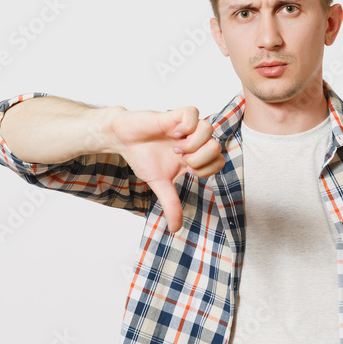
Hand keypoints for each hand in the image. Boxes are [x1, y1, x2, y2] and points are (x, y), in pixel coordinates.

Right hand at [108, 106, 224, 232]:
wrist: (123, 140)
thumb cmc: (143, 157)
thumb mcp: (160, 185)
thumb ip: (171, 204)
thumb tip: (175, 229)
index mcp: (195, 156)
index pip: (219, 161)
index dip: (206, 169)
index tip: (187, 169)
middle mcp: (195, 140)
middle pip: (217, 147)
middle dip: (199, 158)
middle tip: (180, 158)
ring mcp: (186, 126)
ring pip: (209, 129)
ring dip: (192, 143)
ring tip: (175, 147)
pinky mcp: (175, 114)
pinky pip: (193, 114)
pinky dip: (185, 126)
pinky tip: (173, 133)